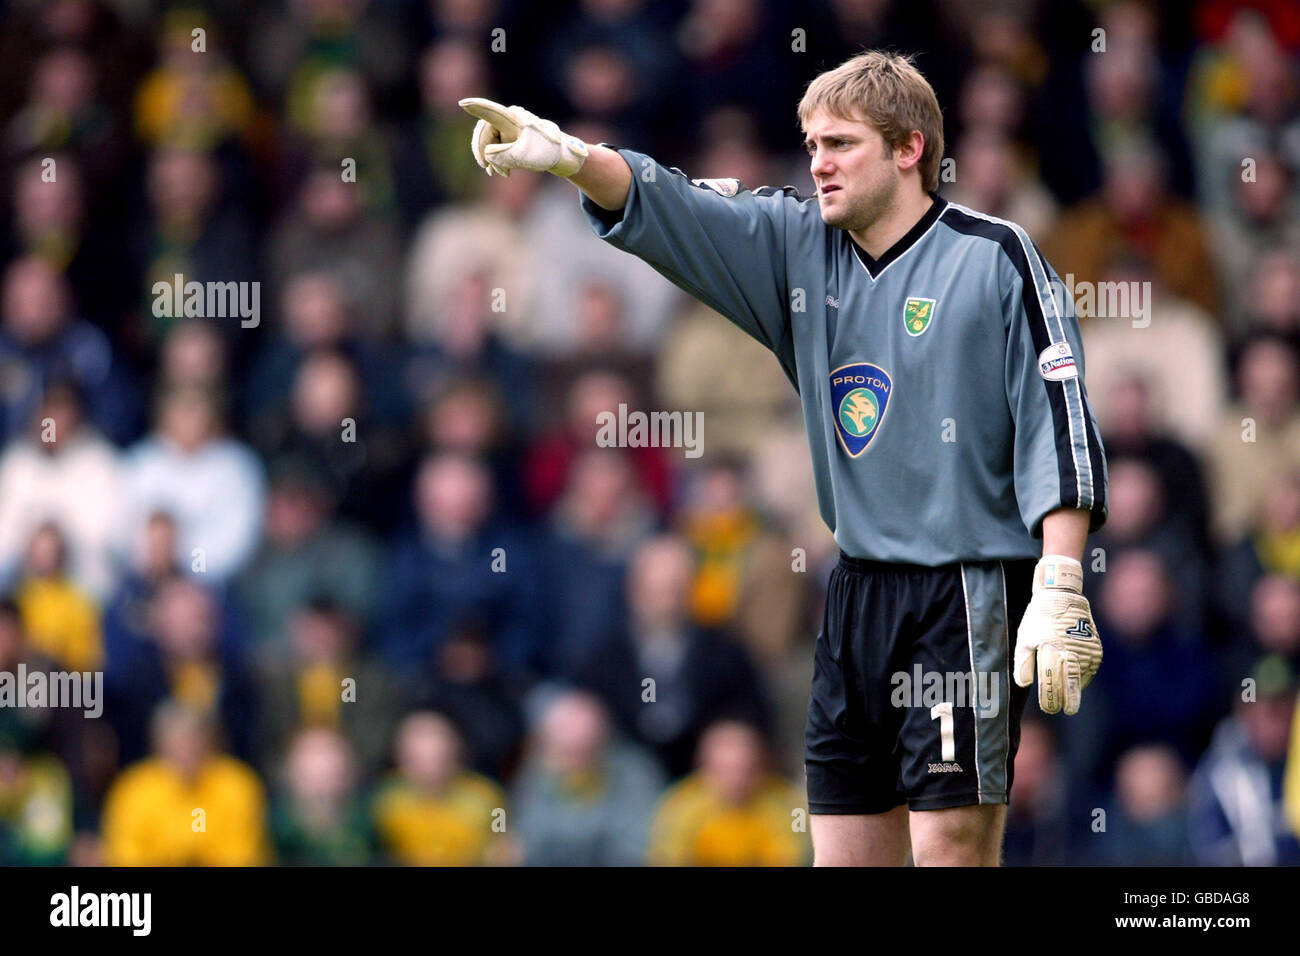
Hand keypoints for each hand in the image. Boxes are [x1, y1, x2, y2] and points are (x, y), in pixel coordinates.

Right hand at [458, 97, 588, 177]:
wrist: (559, 154)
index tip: (463, 103)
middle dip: (482, 151)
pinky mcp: (507, 136)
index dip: (476, 107)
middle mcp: (506, 118)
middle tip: (486, 167)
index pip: (490, 111)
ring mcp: (506, 127)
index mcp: (511, 118)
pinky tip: (498, 172)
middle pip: (483, 131)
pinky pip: (493, 146)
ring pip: (487, 141)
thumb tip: (488, 155)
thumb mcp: (523, 156)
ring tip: (500, 173)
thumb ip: (502, 156)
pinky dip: (494, 159)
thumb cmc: (544, 151)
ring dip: (490, 158)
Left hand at [1013, 555, 1101, 714]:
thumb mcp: (1024, 638)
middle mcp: (1070, 651)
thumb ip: (1023, 663)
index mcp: (1050, 650)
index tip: (1050, 709)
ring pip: (1082, 678)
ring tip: (1069, 695)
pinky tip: (1076, 678)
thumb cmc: (1038, 619)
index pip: (1051, 682)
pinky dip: (1083, 676)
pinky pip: (1090, 669)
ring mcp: (1085, 651)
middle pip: (1071, 684)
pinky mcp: (1095, 649)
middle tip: (1067, 710)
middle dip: (1068, 700)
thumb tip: (1025, 684)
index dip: (1051, 698)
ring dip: (1075, 688)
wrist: (1062, 597)